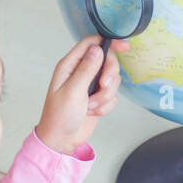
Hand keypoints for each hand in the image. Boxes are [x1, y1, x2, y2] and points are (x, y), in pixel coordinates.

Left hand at [35, 34, 124, 154]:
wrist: (62, 140)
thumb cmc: (59, 116)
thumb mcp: (72, 91)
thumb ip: (86, 69)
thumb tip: (97, 49)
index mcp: (70, 65)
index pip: (91, 43)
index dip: (108, 42)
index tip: (123, 46)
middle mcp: (81, 72)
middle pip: (107, 61)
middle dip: (109, 76)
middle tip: (103, 87)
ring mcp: (90, 85)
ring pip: (112, 80)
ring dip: (105, 95)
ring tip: (91, 106)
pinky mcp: (97, 98)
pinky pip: (112, 96)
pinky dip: (105, 106)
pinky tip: (92, 112)